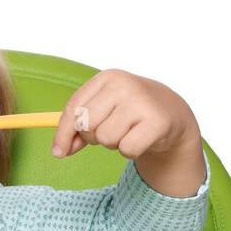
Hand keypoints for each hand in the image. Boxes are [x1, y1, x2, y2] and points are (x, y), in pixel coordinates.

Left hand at [52, 69, 201, 161]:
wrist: (171, 113)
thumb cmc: (130, 112)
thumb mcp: (103, 110)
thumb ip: (79, 127)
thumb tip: (59, 150)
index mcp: (107, 78)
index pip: (74, 108)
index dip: (63, 133)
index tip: (59, 152)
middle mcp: (123, 85)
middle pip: (86, 125)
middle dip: (92, 137)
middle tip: (108, 132)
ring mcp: (141, 102)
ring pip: (106, 139)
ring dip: (113, 144)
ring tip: (127, 132)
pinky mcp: (157, 121)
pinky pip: (126, 149)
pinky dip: (130, 151)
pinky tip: (140, 138)